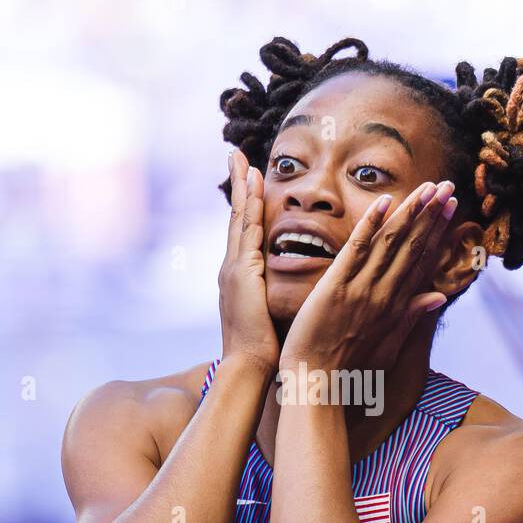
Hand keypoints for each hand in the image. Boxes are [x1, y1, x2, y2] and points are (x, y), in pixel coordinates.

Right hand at [219, 149, 278, 373]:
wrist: (250, 367)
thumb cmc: (265, 350)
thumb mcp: (271, 316)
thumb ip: (275, 299)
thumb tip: (290, 293)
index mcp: (241, 278)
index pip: (244, 232)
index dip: (246, 205)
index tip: (251, 180)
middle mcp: (232, 268)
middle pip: (236, 217)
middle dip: (237, 185)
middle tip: (236, 155)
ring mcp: (233, 268)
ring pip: (239, 217)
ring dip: (241, 186)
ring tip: (242, 159)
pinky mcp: (241, 272)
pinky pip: (247, 230)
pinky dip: (249, 205)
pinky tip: (253, 184)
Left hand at [280, 180, 455, 373]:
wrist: (317, 382)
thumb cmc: (348, 368)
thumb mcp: (389, 346)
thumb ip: (412, 317)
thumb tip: (439, 296)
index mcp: (396, 306)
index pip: (422, 261)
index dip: (437, 232)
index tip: (450, 209)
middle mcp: (384, 294)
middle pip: (412, 246)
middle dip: (431, 214)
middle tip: (447, 187)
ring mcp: (361, 289)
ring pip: (391, 243)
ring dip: (410, 212)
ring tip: (427, 188)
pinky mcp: (336, 287)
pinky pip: (356, 250)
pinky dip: (370, 225)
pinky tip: (384, 202)